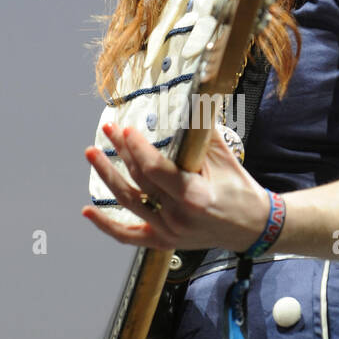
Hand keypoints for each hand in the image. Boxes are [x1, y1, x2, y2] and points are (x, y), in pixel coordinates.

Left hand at [83, 120, 270, 251]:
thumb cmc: (239, 189)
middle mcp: (178, 218)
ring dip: (107, 176)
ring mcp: (168, 232)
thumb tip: (192, 96)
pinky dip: (106, 225)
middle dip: (122, 152)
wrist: (251, 226)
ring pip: (129, 202)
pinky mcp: (163, 241)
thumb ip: (203, 130)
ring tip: (91, 153)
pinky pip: (129, 236)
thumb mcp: (225, 157)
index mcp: (195, 197)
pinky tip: (87, 211)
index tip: (127, 129)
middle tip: (109, 129)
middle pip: (140, 181)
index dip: (137, 149)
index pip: (156, 171)